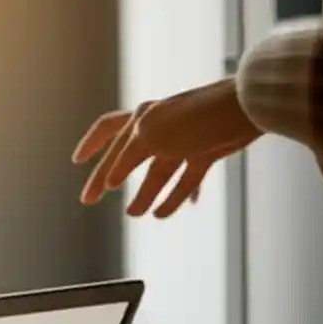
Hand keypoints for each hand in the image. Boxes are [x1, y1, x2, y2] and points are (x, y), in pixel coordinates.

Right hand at [74, 78, 263, 217]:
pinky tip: (168, 211)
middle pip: (127, 158)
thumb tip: (110, 180)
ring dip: (145, 193)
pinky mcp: (206, 150)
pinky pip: (186, 177)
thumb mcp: (149, 137)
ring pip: (156, 171)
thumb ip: (126, 159)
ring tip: (136, 214)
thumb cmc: (195, 119)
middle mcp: (159, 126)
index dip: (89, 146)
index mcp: (141, 117)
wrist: (246, 109)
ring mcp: (183, 139)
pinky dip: (177, 194)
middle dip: (109, 180)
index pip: (106, 131)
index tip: (76, 162)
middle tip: (92, 200)